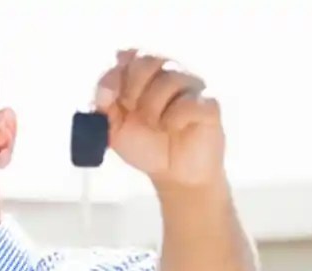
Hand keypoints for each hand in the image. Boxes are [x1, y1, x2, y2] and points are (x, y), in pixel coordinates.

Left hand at [94, 49, 225, 188]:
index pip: (127, 56)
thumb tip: (102, 92)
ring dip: (154, 106)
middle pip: (147, 59)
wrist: (174, 174)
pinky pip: (191, 101)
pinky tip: (173, 129)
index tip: (106, 99)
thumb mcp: (113, 131)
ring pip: (170, 78)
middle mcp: (168, 74)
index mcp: (143, 76)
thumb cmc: (146, 146)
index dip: (115, 73)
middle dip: (133, 86)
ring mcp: (191, 87)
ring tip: (156, 126)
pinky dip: (176, 117)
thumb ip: (102, 109)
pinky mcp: (209, 105)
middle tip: (132, 110)